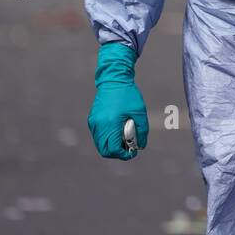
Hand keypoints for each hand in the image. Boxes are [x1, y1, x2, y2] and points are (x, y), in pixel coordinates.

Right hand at [89, 42, 148, 159]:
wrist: (114, 79)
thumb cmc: (129, 95)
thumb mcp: (140, 112)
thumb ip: (142, 131)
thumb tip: (141, 146)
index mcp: (110, 124)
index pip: (113, 149)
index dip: (123, 154)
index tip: (133, 151)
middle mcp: (99, 125)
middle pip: (104, 150)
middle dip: (117, 152)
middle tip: (128, 147)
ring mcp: (93, 123)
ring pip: (100, 144)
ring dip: (111, 146)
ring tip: (124, 139)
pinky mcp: (92, 120)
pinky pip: (98, 136)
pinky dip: (107, 138)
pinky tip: (117, 131)